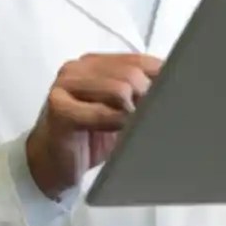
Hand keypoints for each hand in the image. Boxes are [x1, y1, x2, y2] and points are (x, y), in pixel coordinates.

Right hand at [26, 53, 162, 198]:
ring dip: (134, 113)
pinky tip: (121, 135)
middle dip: (148, 99)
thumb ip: (138, 94)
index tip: (175, 99)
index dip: (162, 79)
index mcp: (94, 63)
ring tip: (133, 129)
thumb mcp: (119, 112)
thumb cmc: (88, 138)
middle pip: (131, 74)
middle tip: (152, 120)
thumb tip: (177, 89)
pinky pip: (101, 112)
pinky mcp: (59, 108)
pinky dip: (118, 124)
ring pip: (119, 89)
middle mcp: (78, 67)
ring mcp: (65, 85)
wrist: (49, 165)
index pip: (139, 60)